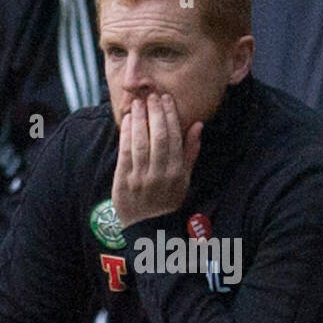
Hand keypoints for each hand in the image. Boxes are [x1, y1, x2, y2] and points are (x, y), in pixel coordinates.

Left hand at [112, 92, 202, 229]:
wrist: (148, 227)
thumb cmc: (168, 199)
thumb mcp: (185, 178)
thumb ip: (191, 151)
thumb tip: (198, 125)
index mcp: (178, 172)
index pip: (175, 138)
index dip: (170, 115)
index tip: (167, 99)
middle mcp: (160, 174)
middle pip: (158, 137)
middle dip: (155, 113)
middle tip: (152, 95)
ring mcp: (141, 178)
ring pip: (141, 142)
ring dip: (140, 119)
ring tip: (139, 102)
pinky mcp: (124, 180)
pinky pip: (125, 152)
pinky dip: (127, 133)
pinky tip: (129, 119)